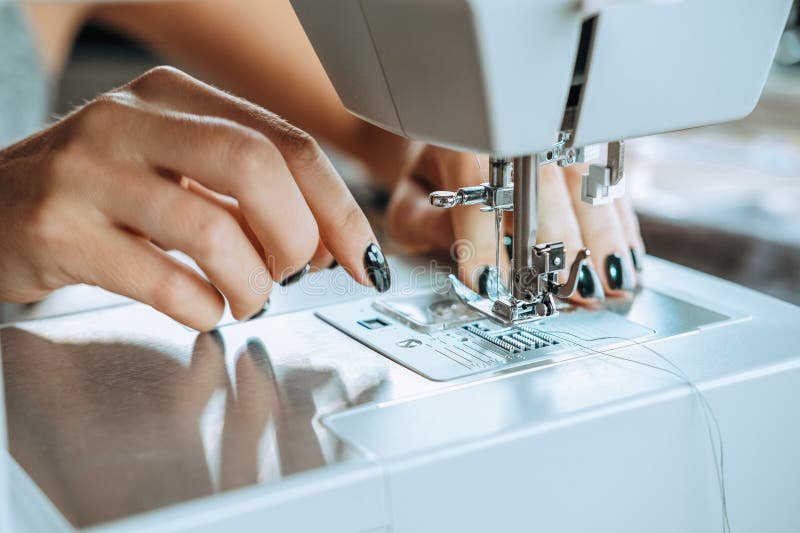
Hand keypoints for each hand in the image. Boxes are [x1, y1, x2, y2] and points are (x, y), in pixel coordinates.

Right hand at [0, 66, 389, 329]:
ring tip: (248, 300)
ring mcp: (89, 173)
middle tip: (295, 273)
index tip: (362, 258)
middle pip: (256, 168)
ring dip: (252, 283)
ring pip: (210, 228)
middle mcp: (130, 121)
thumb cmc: (100, 193)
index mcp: (175, 98)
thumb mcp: (175, 166)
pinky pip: (160, 278)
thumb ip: (247, 191)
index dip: (338, 208)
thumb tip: (327, 239)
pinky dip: (201, 305)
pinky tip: (203, 308)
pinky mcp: (58, 231)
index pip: (287, 143)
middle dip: (298, 235)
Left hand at [386, 145, 644, 302]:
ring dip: (600, 239)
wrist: (454, 140)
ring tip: (608, 283)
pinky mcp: (581, 151)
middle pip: (543, 185)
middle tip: (570, 290)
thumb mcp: (413, 204)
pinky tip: (627, 261)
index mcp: (457, 142)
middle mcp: (511, 133)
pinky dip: (620, 227)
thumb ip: (429, 229)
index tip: (492, 284)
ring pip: (585, 184)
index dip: (484, 242)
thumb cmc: (433, 181)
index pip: (476, 192)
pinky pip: (609, 186)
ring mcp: (551, 137)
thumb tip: (469, 266)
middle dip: (559, 244)